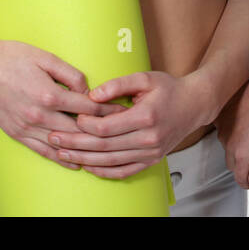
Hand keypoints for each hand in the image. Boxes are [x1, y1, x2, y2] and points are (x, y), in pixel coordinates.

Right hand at [0, 35, 123, 169]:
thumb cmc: (11, 56)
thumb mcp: (46, 57)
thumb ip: (71, 74)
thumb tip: (88, 90)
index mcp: (49, 94)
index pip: (88, 108)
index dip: (108, 110)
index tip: (123, 112)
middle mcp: (38, 115)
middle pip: (78, 130)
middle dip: (101, 131)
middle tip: (120, 132)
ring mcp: (26, 127)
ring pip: (62, 145)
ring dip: (84, 148)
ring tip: (104, 150)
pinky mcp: (15, 133)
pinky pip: (41, 151)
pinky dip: (60, 158)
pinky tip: (74, 162)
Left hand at [49, 70, 207, 178]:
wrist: (194, 104)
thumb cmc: (169, 89)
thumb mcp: (145, 77)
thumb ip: (118, 84)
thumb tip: (92, 95)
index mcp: (146, 116)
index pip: (107, 127)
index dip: (86, 124)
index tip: (73, 116)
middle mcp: (148, 138)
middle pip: (103, 146)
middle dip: (75, 143)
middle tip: (54, 138)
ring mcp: (150, 153)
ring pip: (109, 161)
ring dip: (83, 158)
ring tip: (62, 152)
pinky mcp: (151, 160)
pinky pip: (122, 171)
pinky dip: (103, 171)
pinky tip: (87, 166)